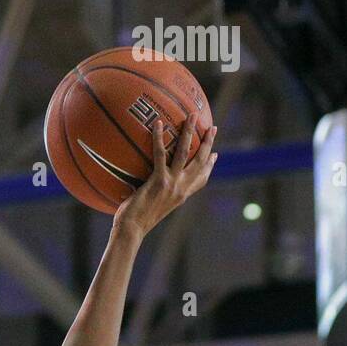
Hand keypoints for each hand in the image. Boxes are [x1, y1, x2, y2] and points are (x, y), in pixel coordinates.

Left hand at [112, 115, 216, 238]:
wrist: (132, 231)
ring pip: (185, 153)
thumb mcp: (151, 209)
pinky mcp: (158, 181)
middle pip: (200, 162)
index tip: (215, 155)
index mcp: (181, 196)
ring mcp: (171, 184)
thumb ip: (156, 196)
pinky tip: (158, 123)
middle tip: (213, 127)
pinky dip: (159, 137)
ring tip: (192, 114)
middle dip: (208, 143)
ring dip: (190, 132)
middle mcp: (180, 189)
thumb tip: (145, 188)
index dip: (210, 166)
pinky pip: (160, 154)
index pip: (201, 180)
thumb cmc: (136, 223)